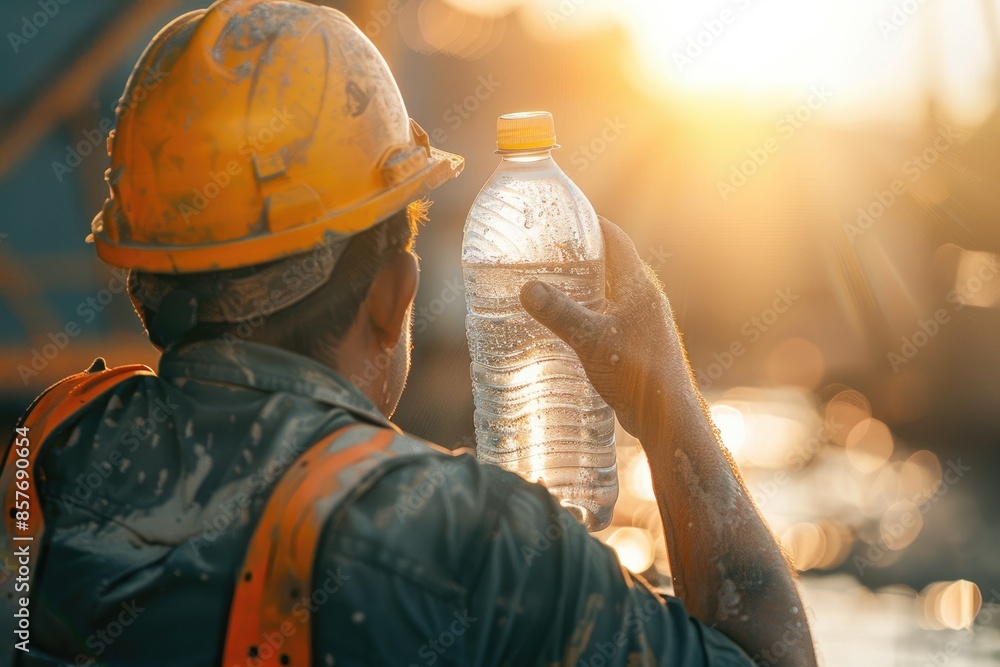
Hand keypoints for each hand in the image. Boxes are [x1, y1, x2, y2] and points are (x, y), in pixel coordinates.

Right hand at [520, 218, 697, 437]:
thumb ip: (559, 313)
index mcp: (639, 286)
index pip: (615, 239)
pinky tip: (568, 324)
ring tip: (552, 283)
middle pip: (611, 263)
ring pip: (610, 290)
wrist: (667, 416)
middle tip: (547, 250)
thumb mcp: (591, 340)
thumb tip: (527, 288)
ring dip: (585, 284)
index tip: (566, 214)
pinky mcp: (638, 343)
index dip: (592, 223)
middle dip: (581, 254)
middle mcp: (645, 298)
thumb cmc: (638, 374)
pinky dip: (589, 309)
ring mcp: (643, 321)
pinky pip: (610, 314)